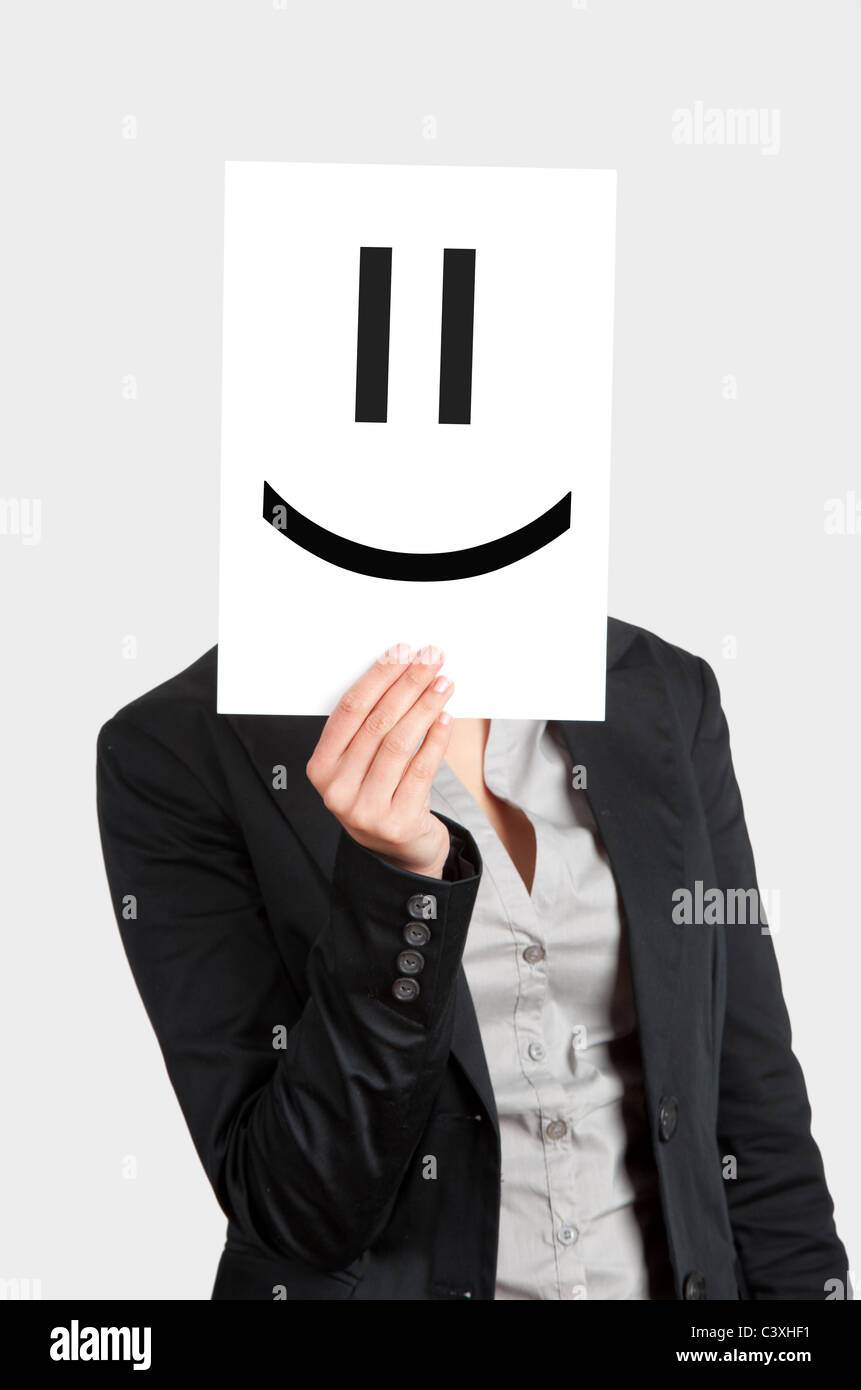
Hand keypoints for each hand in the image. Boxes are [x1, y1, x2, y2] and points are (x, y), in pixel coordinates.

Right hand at [305, 643, 455, 877]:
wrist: (397, 852)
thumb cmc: (380, 794)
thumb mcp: (360, 764)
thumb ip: (370, 728)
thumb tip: (404, 672)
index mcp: (321, 766)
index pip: (350, 709)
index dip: (378, 677)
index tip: (402, 652)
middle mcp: (336, 788)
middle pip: (376, 722)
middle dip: (408, 684)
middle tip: (431, 659)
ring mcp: (365, 809)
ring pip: (399, 743)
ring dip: (425, 707)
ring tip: (444, 684)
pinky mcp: (396, 822)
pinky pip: (420, 770)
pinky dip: (435, 740)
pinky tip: (445, 719)